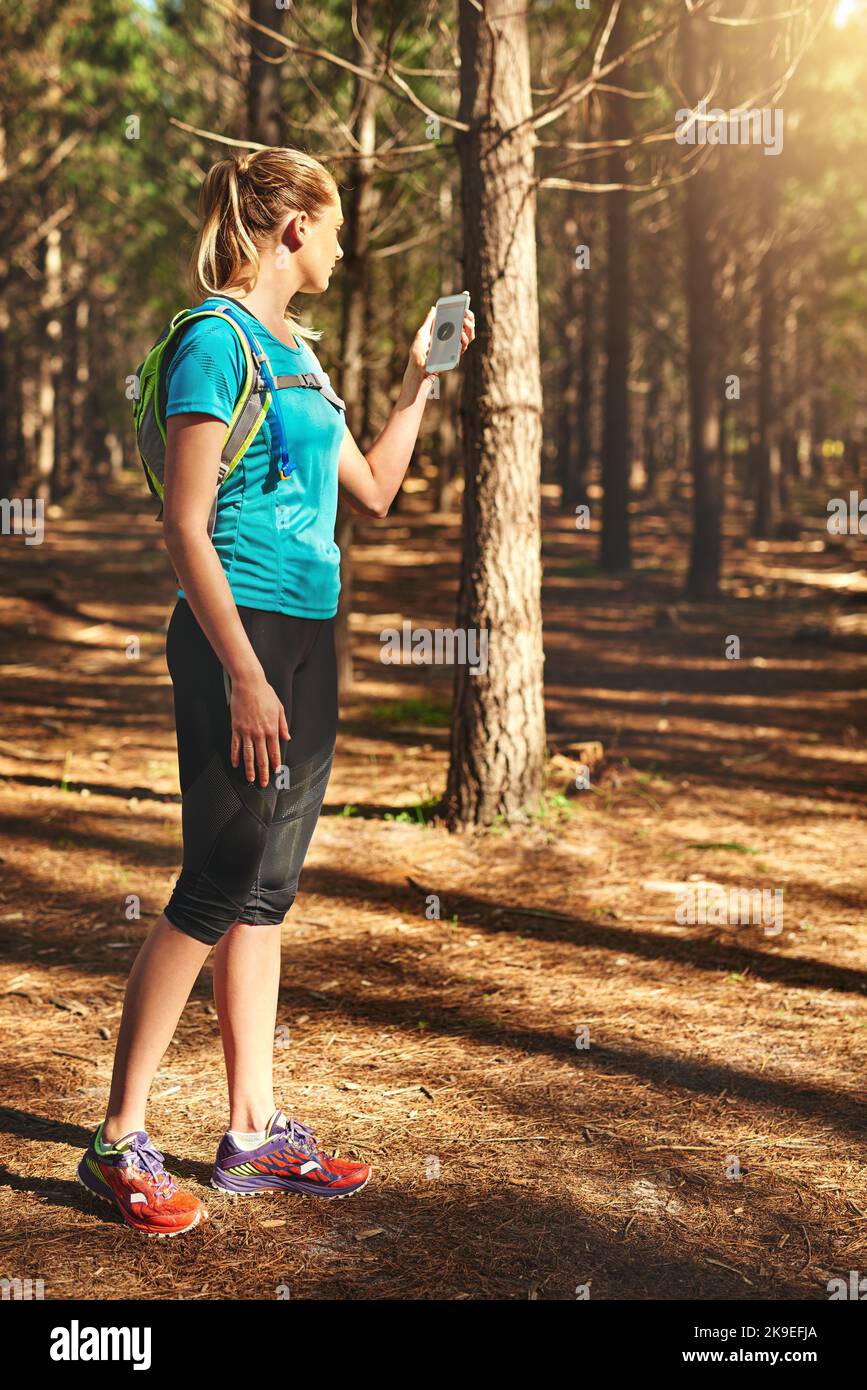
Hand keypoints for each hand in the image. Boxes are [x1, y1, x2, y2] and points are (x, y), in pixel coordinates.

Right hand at [229, 672, 289, 787]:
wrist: (249, 684)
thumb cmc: (265, 694)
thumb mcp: (279, 709)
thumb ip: (283, 725)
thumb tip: (287, 738)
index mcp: (272, 729)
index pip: (274, 751)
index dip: (275, 763)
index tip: (276, 773)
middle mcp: (260, 733)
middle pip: (261, 757)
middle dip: (263, 772)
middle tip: (263, 783)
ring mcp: (247, 731)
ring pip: (248, 755)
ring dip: (249, 769)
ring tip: (250, 779)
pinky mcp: (236, 728)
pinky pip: (235, 745)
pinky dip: (235, 756)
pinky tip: (235, 764)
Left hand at [404, 301, 475, 389]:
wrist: (418, 368)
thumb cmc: (418, 352)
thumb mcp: (422, 333)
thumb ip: (429, 321)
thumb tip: (434, 308)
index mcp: (446, 333)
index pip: (459, 321)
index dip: (465, 312)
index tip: (466, 302)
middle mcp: (453, 340)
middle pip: (468, 327)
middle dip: (469, 318)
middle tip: (466, 311)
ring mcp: (455, 348)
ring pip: (470, 336)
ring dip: (469, 327)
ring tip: (463, 320)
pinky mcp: (456, 356)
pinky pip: (464, 346)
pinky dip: (464, 339)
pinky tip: (460, 333)